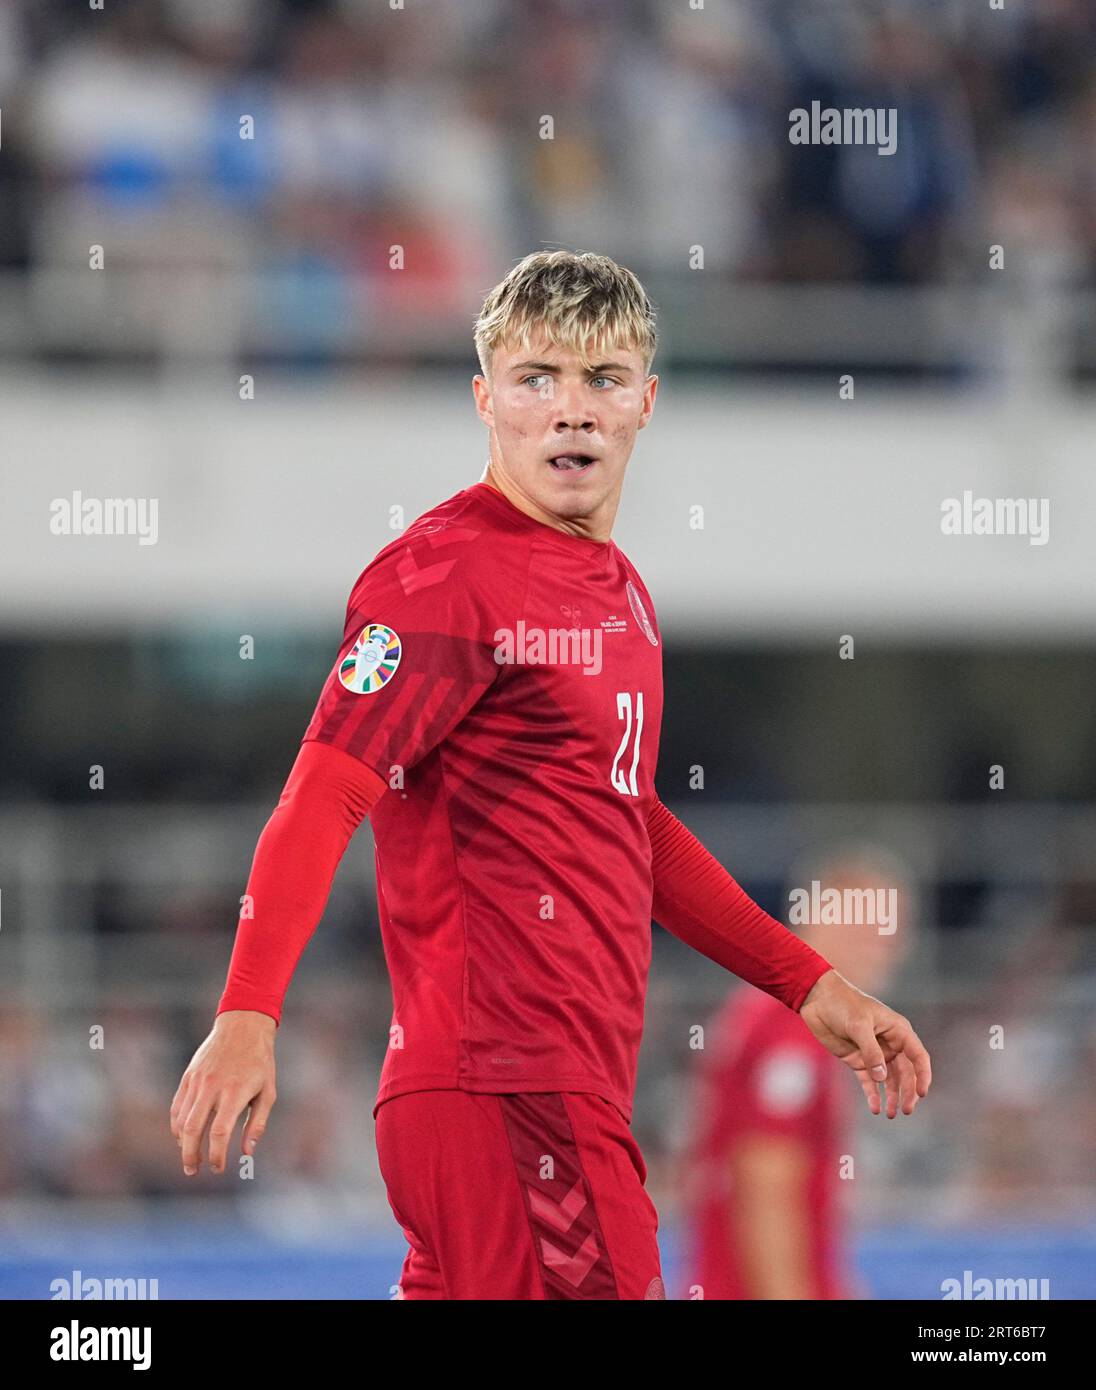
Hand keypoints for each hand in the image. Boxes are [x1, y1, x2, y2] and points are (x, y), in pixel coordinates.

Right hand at [170, 1010, 276, 1175]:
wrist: (243, 1026)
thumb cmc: (260, 1062)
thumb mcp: (267, 1092)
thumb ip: (257, 1124)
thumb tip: (247, 1153)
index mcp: (235, 1092)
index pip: (219, 1132)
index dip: (216, 1155)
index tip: (218, 1168)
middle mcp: (213, 1087)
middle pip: (193, 1129)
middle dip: (190, 1155)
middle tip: (193, 1171)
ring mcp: (198, 1081)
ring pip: (181, 1120)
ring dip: (182, 1143)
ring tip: (188, 1158)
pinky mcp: (189, 1076)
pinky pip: (177, 1106)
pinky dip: (176, 1125)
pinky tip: (182, 1136)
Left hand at [799, 969, 930, 1116]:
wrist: (817, 999)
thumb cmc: (842, 1004)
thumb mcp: (858, 1025)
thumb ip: (871, 1051)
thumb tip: (882, 1078)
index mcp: (897, 1030)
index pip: (918, 1056)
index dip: (923, 1075)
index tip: (921, 1094)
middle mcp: (889, 1044)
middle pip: (905, 1073)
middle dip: (907, 1092)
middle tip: (906, 1111)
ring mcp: (873, 1053)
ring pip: (888, 1080)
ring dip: (891, 1097)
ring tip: (890, 1114)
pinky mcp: (857, 1060)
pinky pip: (869, 1081)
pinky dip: (872, 1095)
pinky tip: (874, 1108)